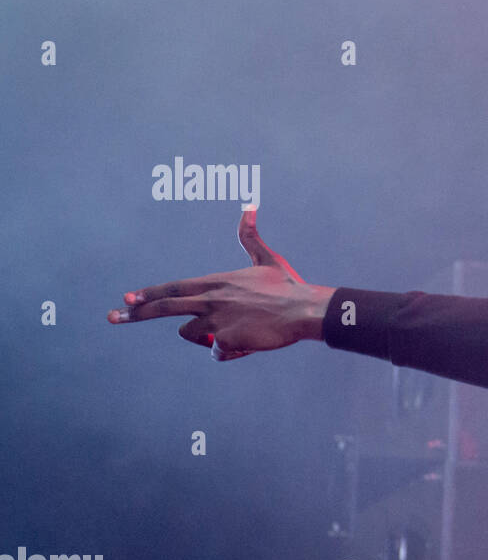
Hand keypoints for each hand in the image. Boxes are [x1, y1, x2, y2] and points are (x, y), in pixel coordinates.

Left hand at [106, 210, 334, 360]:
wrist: (303, 309)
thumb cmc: (287, 285)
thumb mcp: (267, 258)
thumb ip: (250, 236)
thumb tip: (249, 207)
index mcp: (216, 281)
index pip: (173, 287)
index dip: (148, 293)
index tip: (127, 298)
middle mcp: (210, 299)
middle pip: (165, 307)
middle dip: (136, 313)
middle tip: (112, 317)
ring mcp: (216, 320)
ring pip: (191, 334)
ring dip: (205, 336)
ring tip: (236, 332)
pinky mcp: (226, 339)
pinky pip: (217, 351)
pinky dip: (230, 351)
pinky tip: (249, 343)